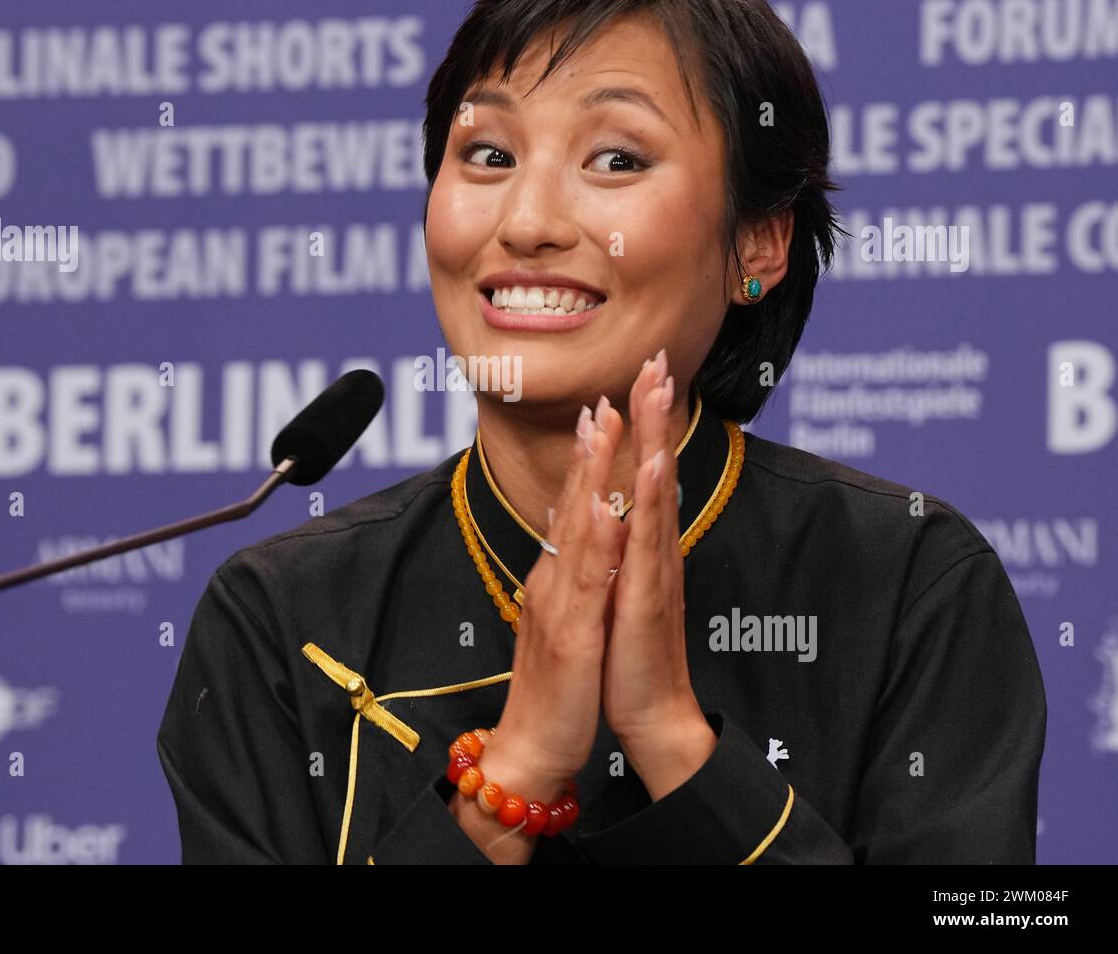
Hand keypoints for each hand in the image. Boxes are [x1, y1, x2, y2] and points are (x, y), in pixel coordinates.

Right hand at [487, 408, 622, 790]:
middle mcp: (553, 579)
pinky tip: (602, 504)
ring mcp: (559, 603)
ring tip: (602, 424)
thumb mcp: (565, 619)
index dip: (588, 456)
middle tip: (604, 390)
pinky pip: (584, 580)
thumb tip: (579, 538)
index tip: (601, 406)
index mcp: (557, 577)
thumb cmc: (556, 686)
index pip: (574, 505)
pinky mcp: (571, 634)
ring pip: (576, 526)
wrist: (533, 745)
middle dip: (590, 444)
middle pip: (572, 500)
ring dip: (590, 470)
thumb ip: (569, 576)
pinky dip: (593, 538)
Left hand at [600, 351, 714, 790]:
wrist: (651, 715)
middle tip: (656, 359)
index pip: (640, 471)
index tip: (638, 376)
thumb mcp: (616, 590)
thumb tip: (606, 511)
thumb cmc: (629, 654)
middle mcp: (653, 550)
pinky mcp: (651, 597)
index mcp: (640, 547)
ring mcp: (655, 570)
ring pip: (656, 492)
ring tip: (658, 391)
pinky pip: (650, 541)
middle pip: (655, 468)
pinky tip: (654, 466)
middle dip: (654, 413)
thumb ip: (615, 550)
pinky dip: (652, 500)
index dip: (640, 424)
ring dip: (656, 439)